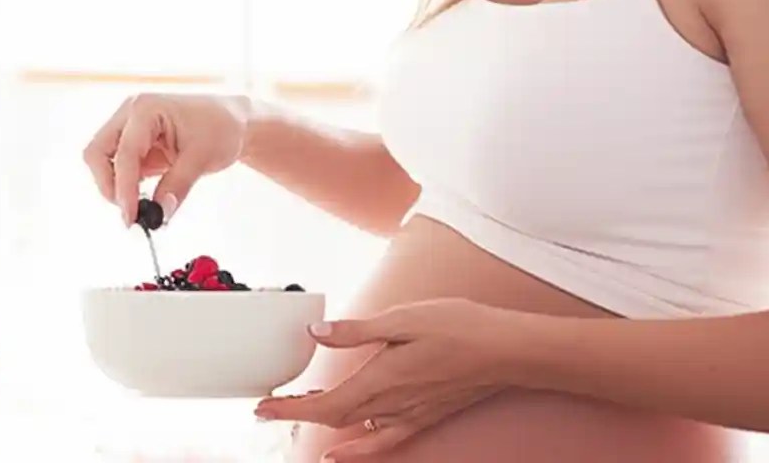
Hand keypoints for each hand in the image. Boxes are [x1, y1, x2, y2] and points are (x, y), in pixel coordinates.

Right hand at [83, 93, 250, 224]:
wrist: (234, 122)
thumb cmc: (222, 127)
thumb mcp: (202, 158)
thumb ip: (177, 186)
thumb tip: (159, 213)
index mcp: (145, 109)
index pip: (124, 154)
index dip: (124, 189)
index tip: (131, 216)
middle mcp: (131, 114)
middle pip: (97, 153)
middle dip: (109, 185)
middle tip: (131, 212)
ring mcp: (130, 127)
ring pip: (103, 161)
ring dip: (116, 186)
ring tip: (141, 206)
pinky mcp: (135, 143)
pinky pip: (118, 166)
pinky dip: (126, 184)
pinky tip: (145, 197)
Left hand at [254, 298, 513, 460]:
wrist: (507, 351)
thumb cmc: (460, 328)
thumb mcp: (403, 318)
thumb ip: (357, 330)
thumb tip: (317, 333)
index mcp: (380, 378)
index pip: (324, 404)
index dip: (289, 410)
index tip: (261, 408)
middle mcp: (391, 402)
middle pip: (334, 418)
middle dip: (298, 414)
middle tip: (269, 407)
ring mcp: (408, 412)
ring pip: (354, 427)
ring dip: (323, 423)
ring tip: (299, 413)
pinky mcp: (424, 415)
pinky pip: (383, 440)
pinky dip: (358, 449)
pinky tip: (342, 451)